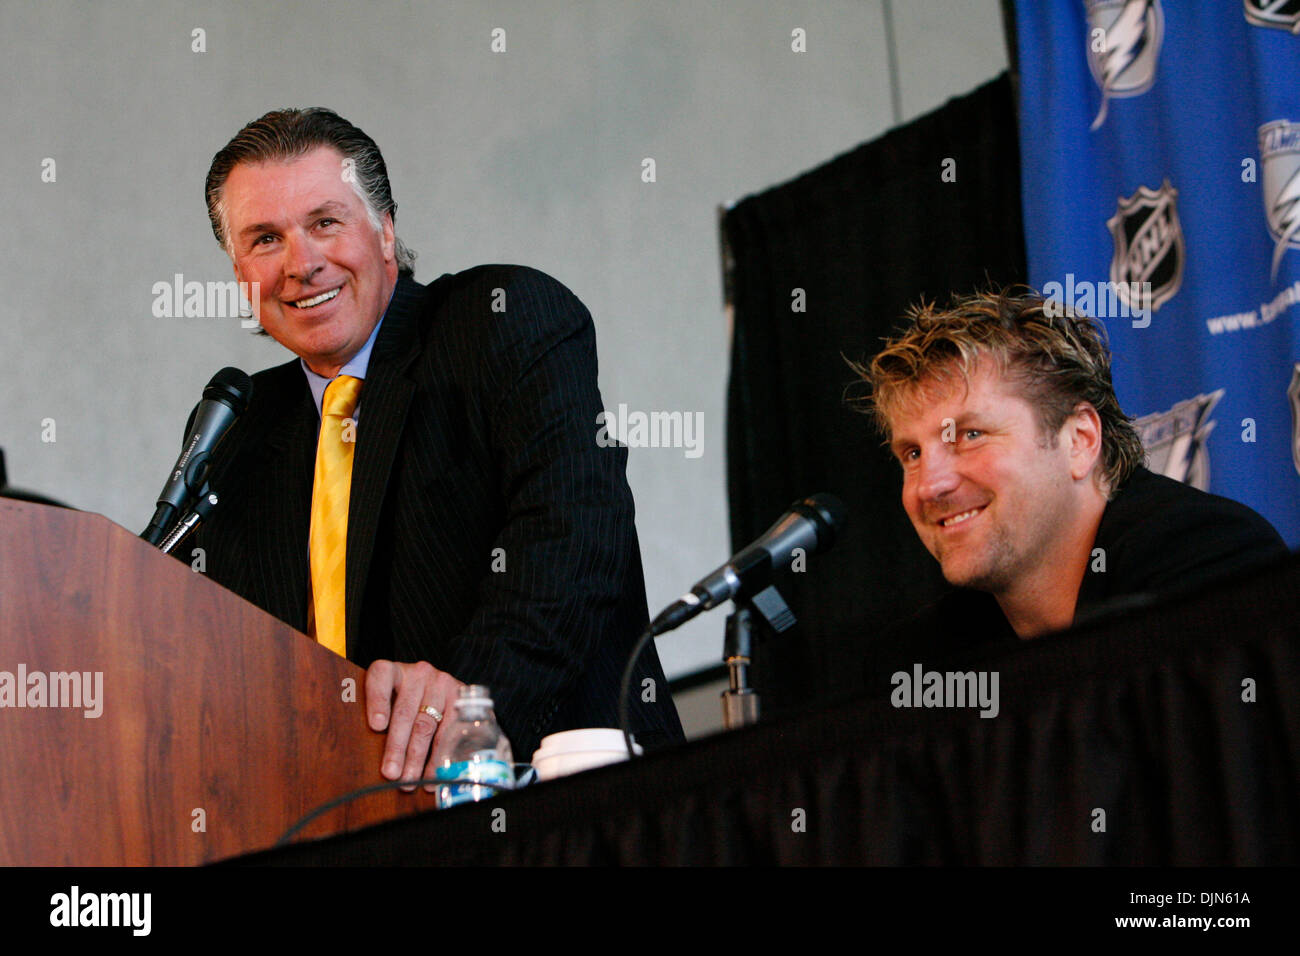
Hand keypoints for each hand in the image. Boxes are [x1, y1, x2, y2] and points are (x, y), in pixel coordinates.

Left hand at [365, 659, 465, 791]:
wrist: (442, 691)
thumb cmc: (405, 704)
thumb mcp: (389, 702)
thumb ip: (378, 721)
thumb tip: (366, 757)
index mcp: (393, 671)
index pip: (381, 678)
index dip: (378, 701)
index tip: (376, 726)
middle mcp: (418, 673)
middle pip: (404, 712)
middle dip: (397, 747)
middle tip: (391, 773)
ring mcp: (441, 683)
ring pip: (426, 725)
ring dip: (417, 757)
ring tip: (409, 780)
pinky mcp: (460, 697)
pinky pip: (450, 731)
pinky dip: (440, 756)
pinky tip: (433, 773)